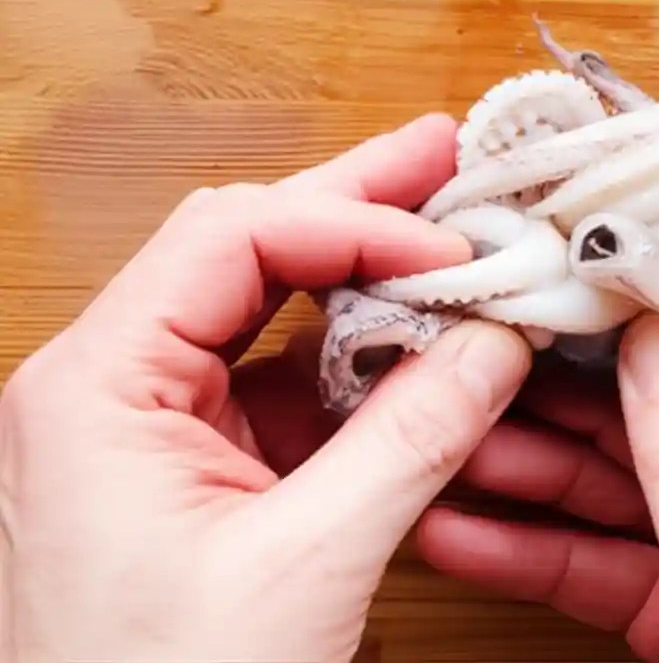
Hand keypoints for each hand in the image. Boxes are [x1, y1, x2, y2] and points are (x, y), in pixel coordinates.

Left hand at [0, 114, 531, 662]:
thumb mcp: (305, 564)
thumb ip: (410, 439)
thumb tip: (493, 344)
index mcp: (97, 386)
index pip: (235, 241)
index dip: (352, 223)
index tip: (448, 243)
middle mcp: (116, 388)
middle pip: (247, 251)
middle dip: (354, 205)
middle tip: (442, 160)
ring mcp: (157, 427)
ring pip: (269, 313)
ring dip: (364, 279)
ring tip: (444, 230)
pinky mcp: (200, 468)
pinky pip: (286, 386)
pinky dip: (360, 362)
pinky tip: (422, 344)